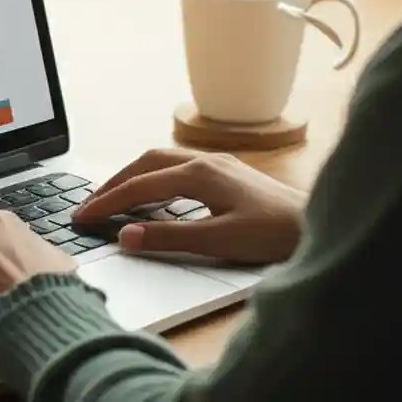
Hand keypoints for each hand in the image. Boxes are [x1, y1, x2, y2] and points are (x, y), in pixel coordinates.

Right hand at [73, 148, 305, 264]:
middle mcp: (204, 161)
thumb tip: (125, 236)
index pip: (138, 186)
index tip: (80, 216)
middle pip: (144, 163)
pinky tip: (153, 194)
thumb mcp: (219, 241)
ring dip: (132, 176)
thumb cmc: (276, 234)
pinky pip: (175, 166)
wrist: (320, 224)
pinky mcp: (227, 172)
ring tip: (113, 198)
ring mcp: (217, 163)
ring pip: (160, 160)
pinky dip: (152, 177)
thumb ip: (170, 238)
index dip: (106, 202)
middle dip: (112, 183)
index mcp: (198, 174)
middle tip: (88, 205)